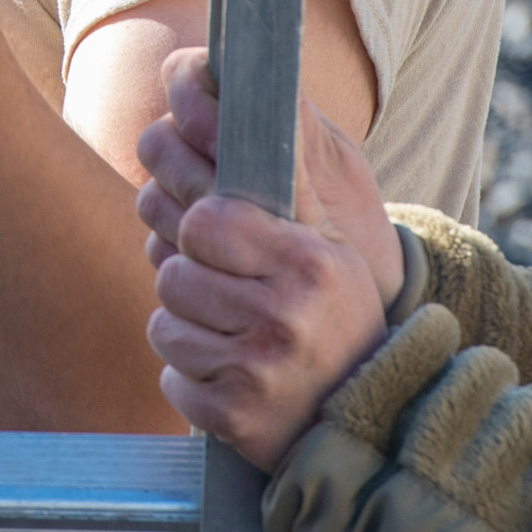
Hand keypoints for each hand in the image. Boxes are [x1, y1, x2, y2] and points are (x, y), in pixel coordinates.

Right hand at [137, 50, 404, 309]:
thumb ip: (292, 124)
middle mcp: (204, 150)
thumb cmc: (350, 219)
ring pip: (152, 198)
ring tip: (236, 241)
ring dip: (185, 220)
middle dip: (187, 174)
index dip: (190, 103)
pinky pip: (158, 245)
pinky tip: (224, 269)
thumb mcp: (332, 168)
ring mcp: (187, 199)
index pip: (185, 76)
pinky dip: (185, 257)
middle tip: (225, 201)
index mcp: (240, 111)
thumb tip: (262, 79)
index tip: (221, 144)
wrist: (359, 285)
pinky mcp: (183, 246)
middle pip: (157, 143)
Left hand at [146, 180, 392, 470]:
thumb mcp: (330, 254)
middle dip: (189, 286)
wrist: (367, 423)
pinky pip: (171, 379)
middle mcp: (284, 315)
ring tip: (228, 341)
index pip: (203, 221)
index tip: (219, 249)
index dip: (201, 234)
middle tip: (222, 301)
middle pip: (174, 275)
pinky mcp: (232, 417)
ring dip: (185, 334)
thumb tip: (232, 108)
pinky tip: (229, 380)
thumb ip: (282, 196)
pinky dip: (190, 382)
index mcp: (308, 263)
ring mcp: (257, 371)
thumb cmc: (335, 321)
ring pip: (164, 327)